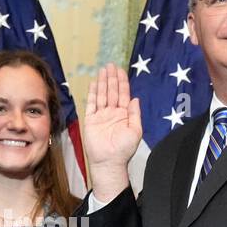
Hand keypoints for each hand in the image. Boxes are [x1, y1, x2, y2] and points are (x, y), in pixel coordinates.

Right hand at [81, 63, 140, 201]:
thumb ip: (135, 114)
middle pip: (111, 91)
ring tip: (102, 70)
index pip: (123, 94)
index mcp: (124, 114)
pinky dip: (92, 94)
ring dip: (102, 83)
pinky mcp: (90, 120)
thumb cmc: (123, 149)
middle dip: (111, 78)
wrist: (109, 162)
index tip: (120, 70)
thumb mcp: (136, 130)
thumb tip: (136, 99)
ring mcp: (101, 116)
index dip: (122, 82)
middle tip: (110, 65)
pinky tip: (93, 84)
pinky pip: (91, 104)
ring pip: (101, 95)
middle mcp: (112, 112)